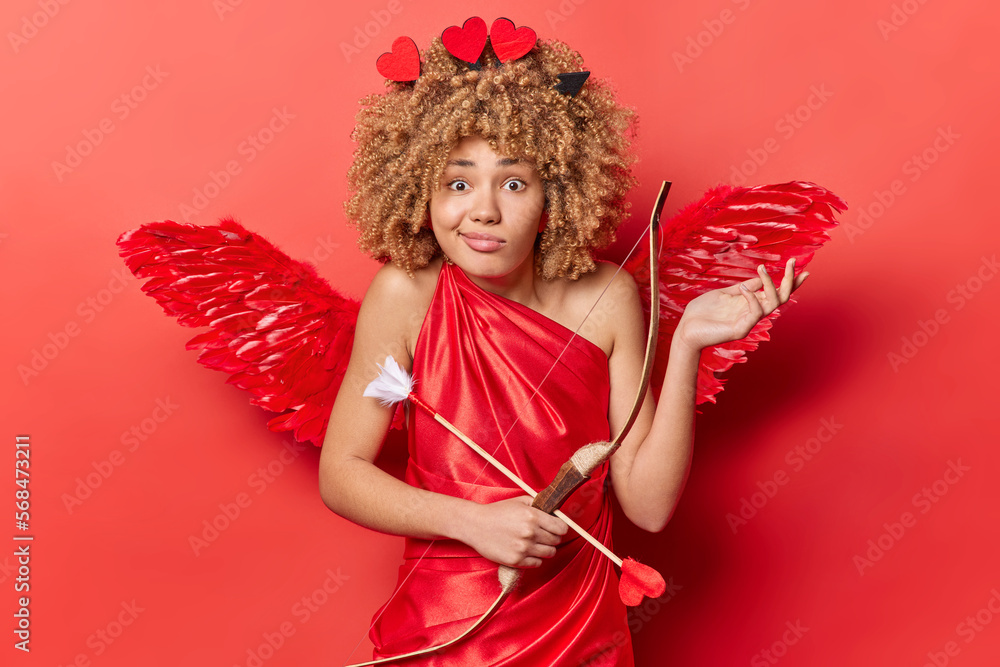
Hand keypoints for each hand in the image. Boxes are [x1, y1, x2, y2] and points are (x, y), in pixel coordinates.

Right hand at [461, 496, 567, 567]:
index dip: (561, 528)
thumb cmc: (497, 512)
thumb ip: (539, 505)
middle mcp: (530, 532)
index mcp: (533, 516)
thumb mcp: (520, 501)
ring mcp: (523, 548)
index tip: (557, 528)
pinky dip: (535, 558)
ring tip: (535, 543)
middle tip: (543, 535)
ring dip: (545, 549)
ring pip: (549, 553)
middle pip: (556, 541)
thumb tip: (556, 513)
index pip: (561, 528)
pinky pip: (537, 563)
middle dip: (552, 538)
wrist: (475, 525)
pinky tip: (526, 551)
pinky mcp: (516, 560)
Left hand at [675, 258, 807, 349]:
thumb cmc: (703, 312)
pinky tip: (742, 288)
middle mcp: (753, 313)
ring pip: (773, 304)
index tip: (803, 269)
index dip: (790, 282)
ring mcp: (748, 322)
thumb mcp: (724, 294)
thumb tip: (759, 278)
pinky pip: (755, 312)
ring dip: (770, 284)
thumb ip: (743, 288)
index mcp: (750, 304)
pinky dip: (751, 297)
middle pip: (781, 298)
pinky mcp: (741, 329)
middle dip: (789, 280)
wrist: (686, 329)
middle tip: (793, 263)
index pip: (776, 293)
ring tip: (762, 269)